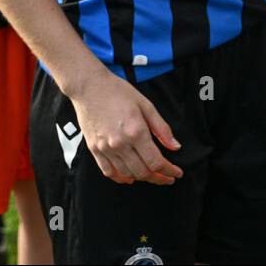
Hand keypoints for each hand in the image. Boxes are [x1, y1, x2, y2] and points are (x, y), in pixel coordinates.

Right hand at [68, 69, 182, 184]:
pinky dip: (121, 178)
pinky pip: (108, 172)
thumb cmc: (119, 92)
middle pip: (142, 172)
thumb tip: (175, 146)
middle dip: (158, 178)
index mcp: (136, 132)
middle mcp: (120, 144)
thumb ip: (162, 128)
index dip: (169, 171)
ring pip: (127, 174)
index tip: (177, 173)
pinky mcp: (94, 150)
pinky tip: (129, 177)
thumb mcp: (146, 105)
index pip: (156, 161)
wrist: (89, 87)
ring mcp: (105, 148)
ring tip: (152, 175)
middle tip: (167, 177)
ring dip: (141, 178)